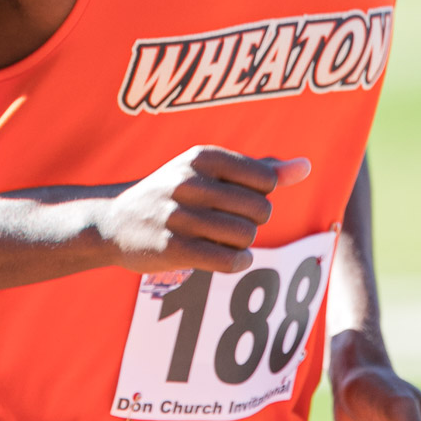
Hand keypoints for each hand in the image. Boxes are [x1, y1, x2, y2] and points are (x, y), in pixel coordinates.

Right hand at [95, 146, 309, 272]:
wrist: (115, 221)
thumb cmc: (173, 192)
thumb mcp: (209, 170)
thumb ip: (260, 169)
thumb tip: (305, 167)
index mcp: (203, 157)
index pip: (266, 180)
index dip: (261, 196)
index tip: (239, 200)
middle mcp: (191, 182)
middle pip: (260, 210)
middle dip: (253, 222)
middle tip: (230, 223)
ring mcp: (180, 216)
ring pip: (246, 236)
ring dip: (242, 244)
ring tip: (222, 240)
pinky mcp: (174, 248)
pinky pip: (229, 260)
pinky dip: (237, 263)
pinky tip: (227, 258)